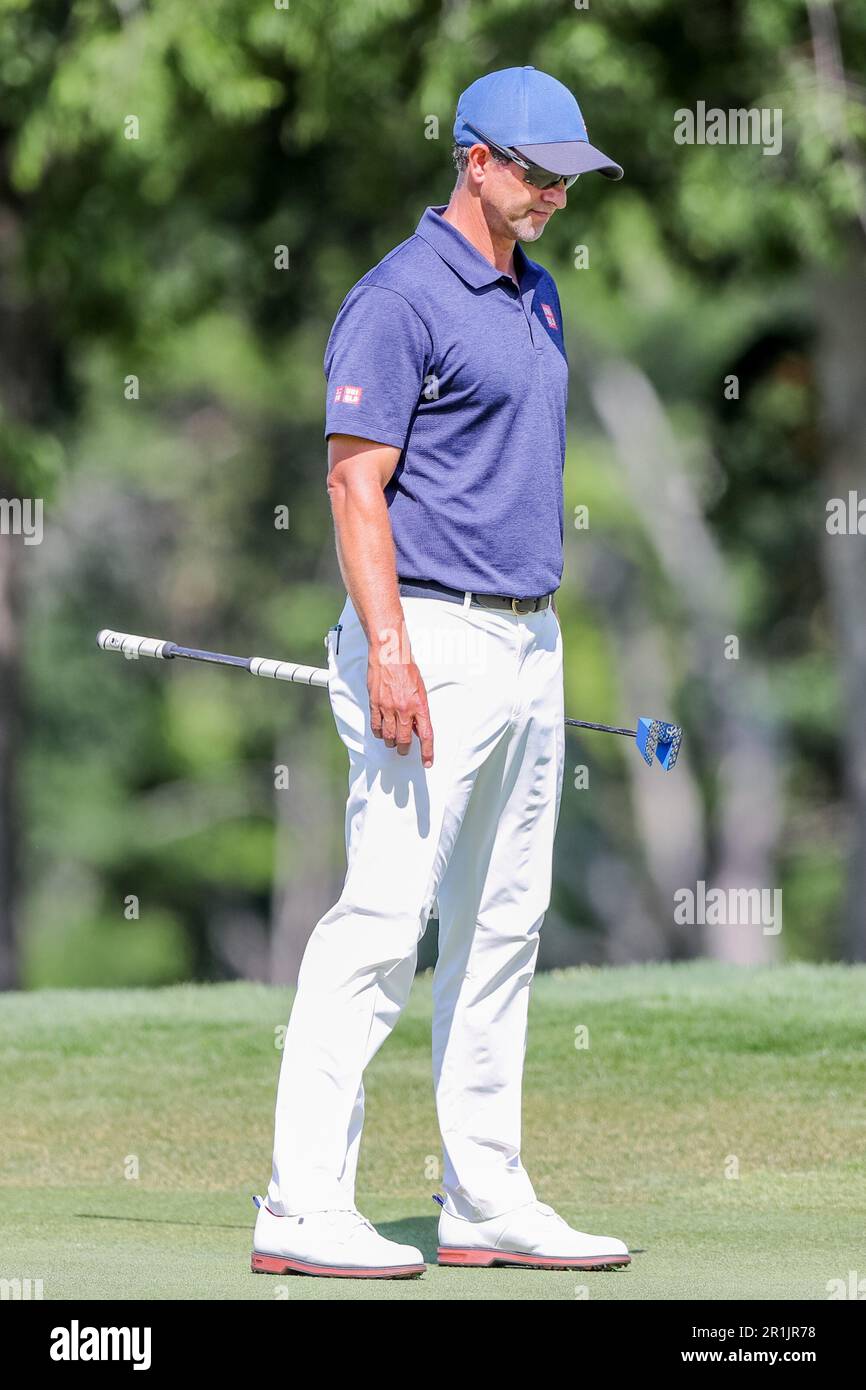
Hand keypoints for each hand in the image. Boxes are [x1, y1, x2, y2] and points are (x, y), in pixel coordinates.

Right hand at [367, 639, 433, 768]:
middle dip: (405, 748)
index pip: (426, 735)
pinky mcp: (375, 704)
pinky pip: (376, 726)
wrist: (390, 654)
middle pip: (404, 740)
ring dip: (391, 742)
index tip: (427, 762)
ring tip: (392, 741)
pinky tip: (381, 732)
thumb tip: (418, 725)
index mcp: (420, 705)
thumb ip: (419, 709)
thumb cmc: (406, 668)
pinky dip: (378, 732)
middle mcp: (404, 709)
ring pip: (388, 736)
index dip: (427, 752)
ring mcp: (388, 707)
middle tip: (404, 749)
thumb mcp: (420, 689)